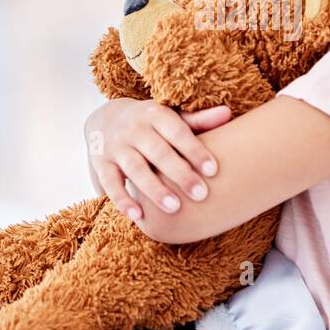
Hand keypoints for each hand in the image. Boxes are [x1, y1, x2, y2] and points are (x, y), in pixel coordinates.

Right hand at [85, 99, 232, 221]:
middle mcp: (134, 129)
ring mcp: (116, 147)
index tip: (213, 171)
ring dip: (154, 189)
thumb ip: (198, 120)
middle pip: (158, 152)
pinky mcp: (102, 165)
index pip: (177, 131)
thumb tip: (228, 113)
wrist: (104, 119)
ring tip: (175, 208)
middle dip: (179, 174)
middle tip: (201, 195)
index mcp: (155, 114)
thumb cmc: (150, 124)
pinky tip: (139, 216)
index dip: (194, 150)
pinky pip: (110, 183)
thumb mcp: (171, 117)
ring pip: (135, 169)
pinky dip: (123, 200)